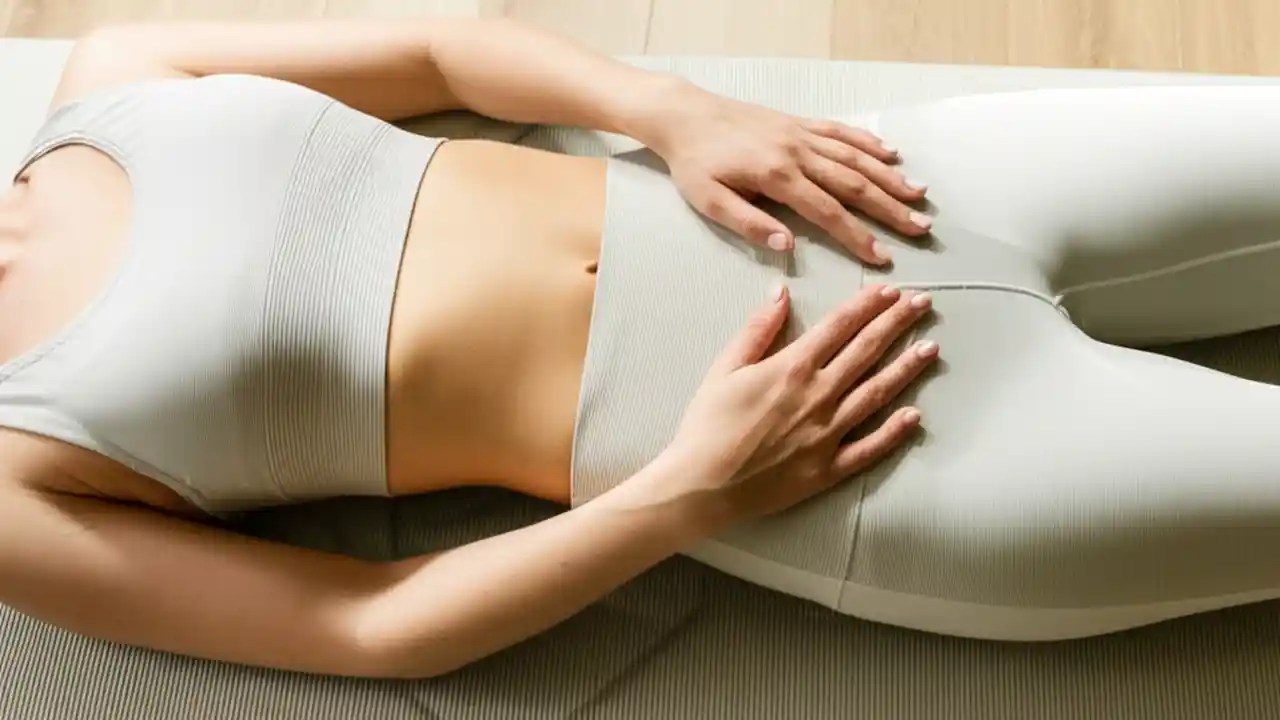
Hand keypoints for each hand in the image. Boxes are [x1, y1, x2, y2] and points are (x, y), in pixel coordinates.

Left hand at [631, 81, 930, 265]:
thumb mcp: (710, 201)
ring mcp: (801, 134)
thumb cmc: (694, 164)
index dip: (858, 237)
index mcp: (777, 177)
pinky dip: (867, 142)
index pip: (828, 213)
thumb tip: (787, 246)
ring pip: (855, 157)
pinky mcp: (798, 123)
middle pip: (854, 184)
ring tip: (918, 195)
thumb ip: (749, 224)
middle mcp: (797, 153)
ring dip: (889, 177)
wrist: (685, 115)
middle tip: (921, 228)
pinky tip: (890, 153)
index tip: (882, 257)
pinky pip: (840, 131)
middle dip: (890, 208)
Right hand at [666, 283, 936, 521]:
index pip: (839, 326)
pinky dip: (894, 431)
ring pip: (877, 393)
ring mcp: (828, 433)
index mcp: (791, 367)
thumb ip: (757, 329)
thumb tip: (781, 293)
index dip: (868, 305)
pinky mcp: (829, 468)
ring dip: (906, 368)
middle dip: (897, 323)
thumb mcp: (724, 368)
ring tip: (931, 347)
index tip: (891, 289)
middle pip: (866, 351)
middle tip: (924, 303)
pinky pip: (869, 447)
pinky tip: (916, 416)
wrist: (702, 486)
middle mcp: (818, 395)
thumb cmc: (706, 426)